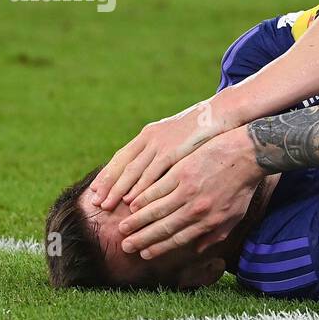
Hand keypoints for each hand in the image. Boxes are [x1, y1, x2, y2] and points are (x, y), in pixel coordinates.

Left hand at [90, 100, 234, 211]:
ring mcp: (160, 144)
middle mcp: (150, 138)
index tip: (96, 190)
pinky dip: (141, 188)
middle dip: (108, 185)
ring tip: (108, 206)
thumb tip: (155, 170)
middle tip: (97, 203)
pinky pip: (152, 173)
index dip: (108, 174)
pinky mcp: (173, 150)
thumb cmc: (202, 130)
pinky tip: (133, 201)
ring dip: (119, 190)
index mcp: (149, 135)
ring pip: (133, 170)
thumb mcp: (176, 138)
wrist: (222, 113)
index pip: (122, 157)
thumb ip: (163, 151)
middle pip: (123, 165)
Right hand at [116, 128, 263, 259]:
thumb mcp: (235, 215)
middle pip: (164, 227)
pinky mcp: (182, 172)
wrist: (247, 155)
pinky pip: (157, 188)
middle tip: (125, 246)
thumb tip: (199, 249)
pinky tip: (131, 203)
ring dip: (138, 220)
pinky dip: (143, 197)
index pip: (179, 239)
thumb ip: (216, 234)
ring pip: (157, 209)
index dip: (160, 248)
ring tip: (123, 228)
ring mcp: (189, 190)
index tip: (145, 255)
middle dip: (143, 239)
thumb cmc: (241, 186)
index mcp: (209, 221)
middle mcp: (197, 209)